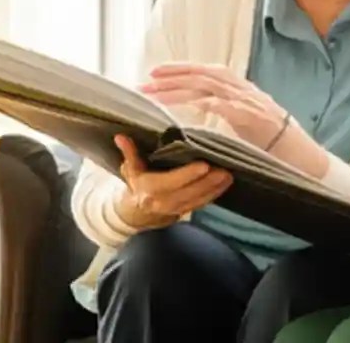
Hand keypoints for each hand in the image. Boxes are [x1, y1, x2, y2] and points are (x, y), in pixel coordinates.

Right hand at [113, 134, 232, 229]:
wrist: (137, 213)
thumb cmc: (137, 185)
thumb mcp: (131, 169)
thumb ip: (129, 153)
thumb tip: (121, 137)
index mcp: (150, 189)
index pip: (172, 182)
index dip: (188, 174)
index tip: (204, 165)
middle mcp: (163, 202)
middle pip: (189, 192)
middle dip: (208, 181)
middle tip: (224, 169)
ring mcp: (176, 209)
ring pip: (198, 199)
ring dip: (215, 188)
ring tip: (229, 175)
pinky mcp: (186, 211)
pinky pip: (202, 203)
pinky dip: (215, 194)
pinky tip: (225, 184)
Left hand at [141, 64, 291, 149]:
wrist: (302, 155)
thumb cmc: (274, 141)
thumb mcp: (247, 119)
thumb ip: (228, 109)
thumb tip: (202, 107)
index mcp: (240, 88)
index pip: (206, 71)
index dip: (181, 69)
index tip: (156, 73)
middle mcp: (243, 89)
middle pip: (202, 74)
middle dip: (173, 75)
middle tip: (147, 79)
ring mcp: (248, 101)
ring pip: (208, 86)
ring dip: (180, 88)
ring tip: (156, 92)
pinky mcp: (252, 117)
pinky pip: (225, 106)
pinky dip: (206, 103)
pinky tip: (188, 105)